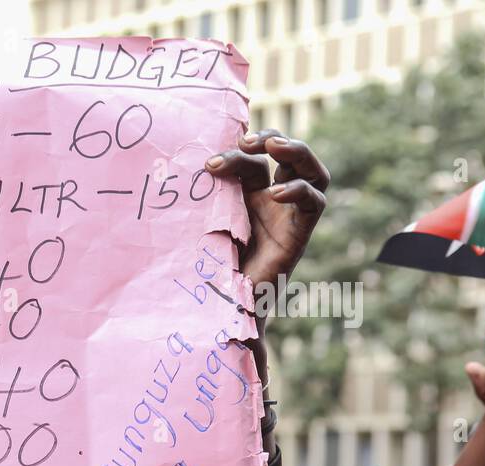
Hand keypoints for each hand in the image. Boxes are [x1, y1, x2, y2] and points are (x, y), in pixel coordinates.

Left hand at [205, 130, 329, 293]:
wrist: (220, 308)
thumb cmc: (205, 268)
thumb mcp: (199, 226)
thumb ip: (199, 201)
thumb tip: (170, 168)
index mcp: (248, 196)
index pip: (252, 159)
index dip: (236, 152)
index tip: (210, 161)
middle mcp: (271, 202)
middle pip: (286, 156)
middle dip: (270, 139)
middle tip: (246, 140)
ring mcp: (288, 217)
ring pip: (313, 172)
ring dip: (297, 152)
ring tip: (274, 146)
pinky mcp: (299, 236)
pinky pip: (314, 204)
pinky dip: (300, 191)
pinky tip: (276, 193)